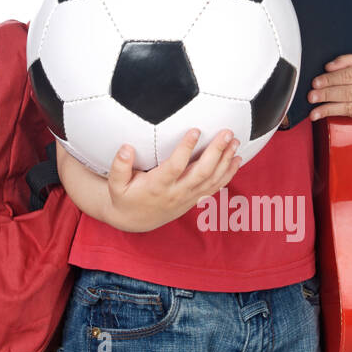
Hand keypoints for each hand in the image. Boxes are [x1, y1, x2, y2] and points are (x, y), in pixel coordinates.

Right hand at [102, 128, 241, 232]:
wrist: (134, 220)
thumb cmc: (124, 197)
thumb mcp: (115, 184)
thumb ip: (119, 166)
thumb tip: (126, 148)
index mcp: (157, 186)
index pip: (176, 166)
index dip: (186, 149)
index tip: (195, 130)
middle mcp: (176, 192)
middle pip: (202, 172)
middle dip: (216, 151)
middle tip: (227, 132)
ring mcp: (188, 198)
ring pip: (212, 180)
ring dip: (225, 160)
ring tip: (235, 142)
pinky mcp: (194, 200)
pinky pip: (215, 187)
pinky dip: (228, 174)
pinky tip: (237, 160)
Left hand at [307, 51, 351, 120]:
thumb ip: (348, 60)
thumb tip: (328, 67)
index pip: (349, 76)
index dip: (330, 80)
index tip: (316, 83)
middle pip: (348, 93)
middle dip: (326, 95)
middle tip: (311, 97)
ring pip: (350, 108)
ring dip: (329, 110)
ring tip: (314, 112)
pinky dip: (340, 114)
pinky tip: (328, 113)